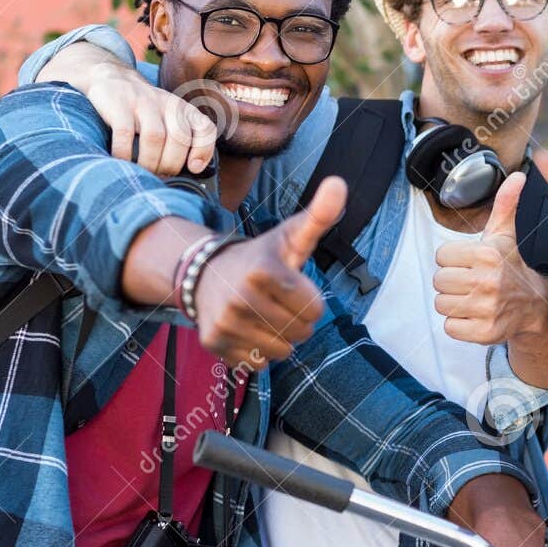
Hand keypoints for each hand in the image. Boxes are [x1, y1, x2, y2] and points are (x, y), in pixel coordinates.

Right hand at [88, 63, 217, 174]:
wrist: (114, 77)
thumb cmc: (146, 111)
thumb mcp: (169, 119)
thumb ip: (180, 141)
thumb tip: (188, 173)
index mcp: (185, 111)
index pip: (205, 129)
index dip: (203, 150)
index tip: (193, 168)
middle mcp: (169, 105)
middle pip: (179, 138)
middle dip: (171, 164)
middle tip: (160, 176)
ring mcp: (144, 103)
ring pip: (155, 137)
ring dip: (150, 162)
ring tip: (143, 173)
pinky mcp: (119, 105)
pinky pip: (125, 134)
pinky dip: (124, 153)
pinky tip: (122, 162)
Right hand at [191, 176, 345, 368]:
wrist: (207, 273)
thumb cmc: (262, 257)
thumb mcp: (291, 236)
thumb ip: (319, 215)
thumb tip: (340, 183)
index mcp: (263, 270)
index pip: (315, 309)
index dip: (311, 300)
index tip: (294, 286)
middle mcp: (239, 298)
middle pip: (300, 333)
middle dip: (298, 321)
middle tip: (279, 302)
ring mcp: (224, 322)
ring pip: (281, 351)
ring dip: (281, 338)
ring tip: (265, 315)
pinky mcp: (213, 343)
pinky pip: (258, 363)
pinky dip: (259, 351)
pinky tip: (249, 329)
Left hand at [432, 172, 547, 344]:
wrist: (533, 306)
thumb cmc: (509, 267)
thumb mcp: (504, 234)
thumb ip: (505, 203)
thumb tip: (518, 175)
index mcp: (488, 254)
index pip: (441, 256)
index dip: (453, 260)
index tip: (471, 264)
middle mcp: (489, 281)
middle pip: (438, 281)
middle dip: (452, 282)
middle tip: (471, 282)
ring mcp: (487, 309)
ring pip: (441, 304)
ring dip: (454, 303)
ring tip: (473, 298)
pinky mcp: (485, 332)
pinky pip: (449, 327)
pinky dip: (459, 324)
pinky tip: (475, 315)